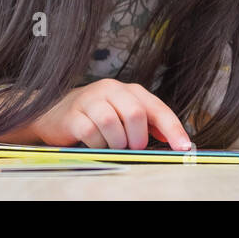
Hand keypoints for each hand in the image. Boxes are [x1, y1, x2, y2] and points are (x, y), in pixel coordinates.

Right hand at [30, 79, 192, 150]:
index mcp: (130, 90)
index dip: (173, 129)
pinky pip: (91, 133)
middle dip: (138, 138)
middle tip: (133, 147)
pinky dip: (98, 145)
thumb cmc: (96, 115)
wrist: (54, 112)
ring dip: (116, 142)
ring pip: (113, 124)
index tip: (184, 148)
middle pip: (135, 114)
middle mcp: (111, 89)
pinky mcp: (73, 115)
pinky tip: (96, 144)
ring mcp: (91, 100)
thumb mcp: (124, 114)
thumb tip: (176, 139)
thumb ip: (149, 123)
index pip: (157, 108)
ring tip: (112, 145)